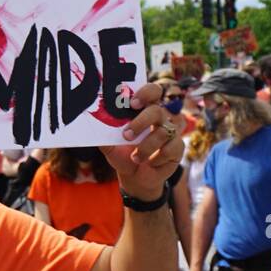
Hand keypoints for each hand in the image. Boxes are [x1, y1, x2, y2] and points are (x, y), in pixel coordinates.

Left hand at [102, 82, 184, 200]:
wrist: (135, 178)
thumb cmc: (123, 156)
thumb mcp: (110, 147)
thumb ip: (103, 136)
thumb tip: (92, 124)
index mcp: (144, 111)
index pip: (152, 92)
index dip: (146, 93)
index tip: (132, 103)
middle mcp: (159, 119)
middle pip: (156, 110)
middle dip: (141, 122)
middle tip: (126, 135)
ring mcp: (170, 132)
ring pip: (162, 132)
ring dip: (145, 147)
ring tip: (135, 158)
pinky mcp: (178, 147)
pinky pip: (170, 148)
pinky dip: (157, 158)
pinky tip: (151, 163)